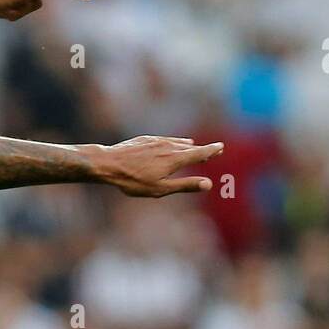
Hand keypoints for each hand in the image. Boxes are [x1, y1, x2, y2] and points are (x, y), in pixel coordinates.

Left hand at [90, 136, 223, 197]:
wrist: (108, 163)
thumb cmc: (133, 180)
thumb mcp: (160, 188)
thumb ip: (185, 185)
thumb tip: (208, 184)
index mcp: (175, 159)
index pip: (199, 153)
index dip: (211, 151)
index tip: (220, 147)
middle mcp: (168, 146)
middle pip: (190, 147)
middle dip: (202, 149)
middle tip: (214, 149)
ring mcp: (156, 141)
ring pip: (176, 142)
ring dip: (187, 145)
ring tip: (193, 146)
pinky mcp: (145, 139)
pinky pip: (164, 139)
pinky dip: (172, 142)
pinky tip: (170, 143)